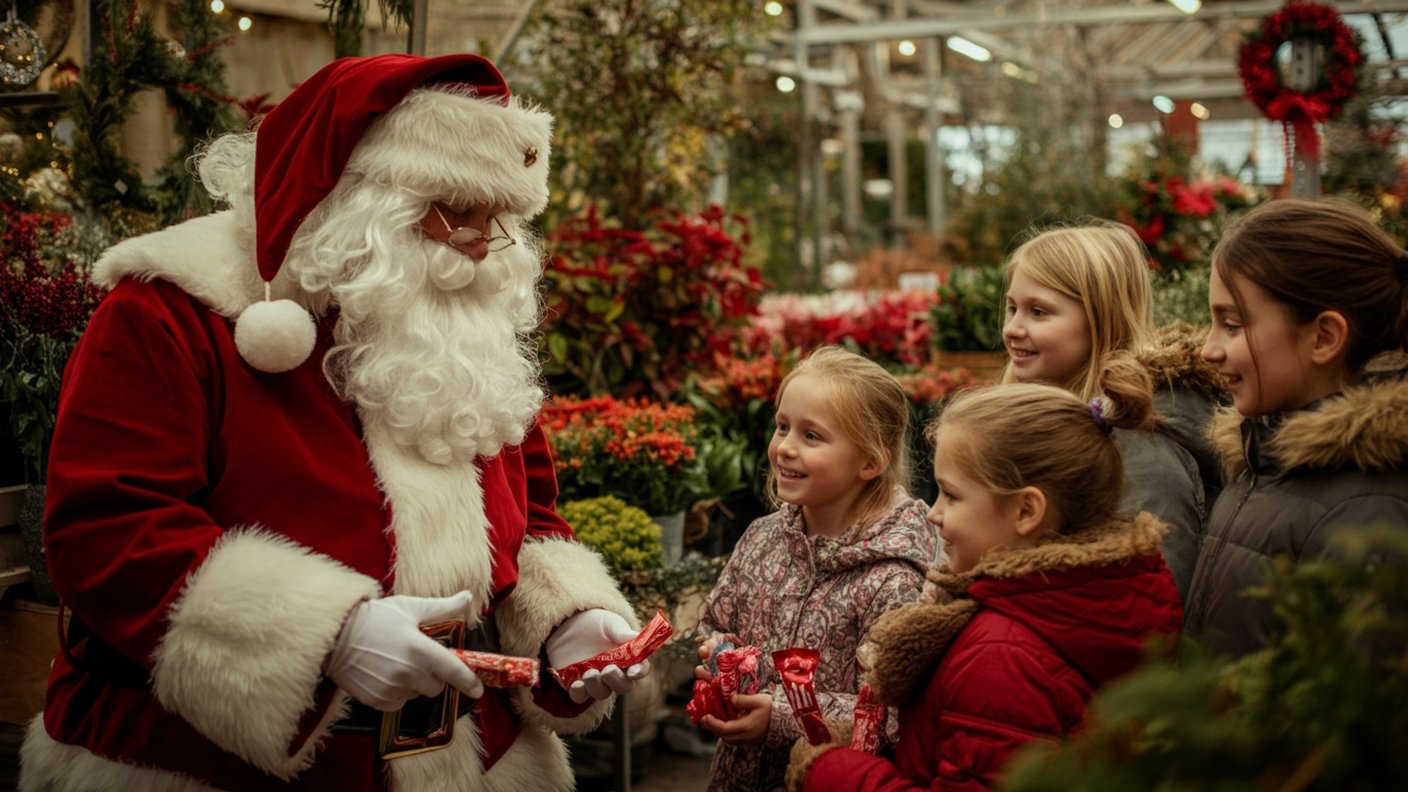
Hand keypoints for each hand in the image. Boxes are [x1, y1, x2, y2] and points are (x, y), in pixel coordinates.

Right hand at [325, 592, 483, 711]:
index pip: (453, 671)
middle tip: (418, 658)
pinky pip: (398, 703)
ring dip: (414, 684)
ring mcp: (391, 689)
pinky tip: (385, 675)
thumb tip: (466, 598)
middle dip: (433, 675)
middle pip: (436, 686)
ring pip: (416, 694)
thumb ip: (442, 608)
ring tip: (397, 663)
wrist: (335, 635)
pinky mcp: (376, 701)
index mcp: (420, 649)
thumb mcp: (410, 607)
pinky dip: (397, 693)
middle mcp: (408, 673)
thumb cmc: (374, 618)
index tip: (477, 689)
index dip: (469, 681)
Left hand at [546, 609, 650, 703]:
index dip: (639, 671)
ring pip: (602, 693)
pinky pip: (580, 697)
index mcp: (628, 658)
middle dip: (616, 681)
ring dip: (597, 686)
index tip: (633, 671)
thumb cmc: (597, 624)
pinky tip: (576, 684)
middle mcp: (614, 673)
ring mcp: (596, 681)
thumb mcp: (610, 623)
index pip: (640, 668)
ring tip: (589, 673)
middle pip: (623, 686)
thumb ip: (622, 632)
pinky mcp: (578, 685)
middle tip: (608, 670)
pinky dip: (579, 693)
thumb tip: (638, 636)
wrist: (570, 624)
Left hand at [700, 692, 771, 744]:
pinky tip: (727, 725)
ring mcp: (750, 740)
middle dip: (713, 728)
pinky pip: (736, 740)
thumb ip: (744, 700)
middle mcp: (747, 736)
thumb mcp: (760, 700)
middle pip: (725, 737)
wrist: (789, 720)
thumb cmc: (774, 708)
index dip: (713, 724)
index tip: (705, 717)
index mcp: (746, 726)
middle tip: (705, 719)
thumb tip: (730, 698)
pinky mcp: (753, 740)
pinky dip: (729, 734)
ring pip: (730, 740)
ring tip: (714, 722)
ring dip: (720, 732)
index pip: (725, 728)